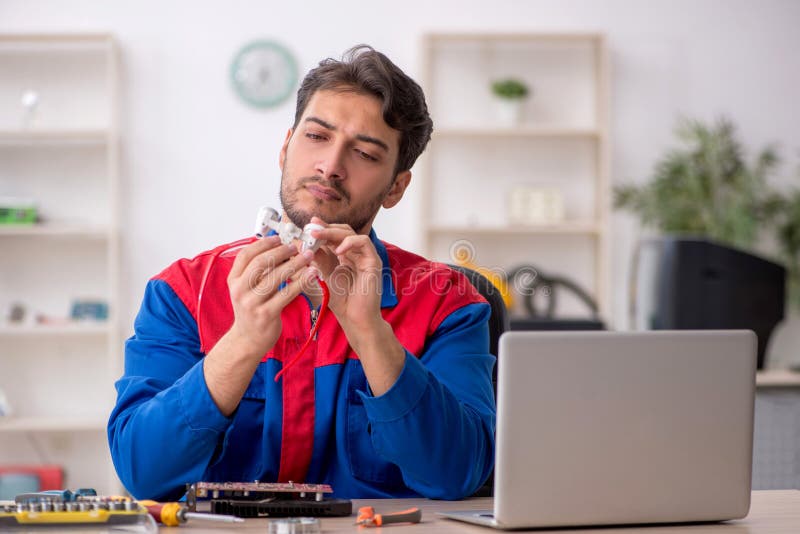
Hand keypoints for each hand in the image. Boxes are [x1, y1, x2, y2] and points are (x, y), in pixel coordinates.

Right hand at [226, 235, 317, 357]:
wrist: (248, 340)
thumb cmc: (251, 310)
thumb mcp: (245, 289)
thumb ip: (255, 271)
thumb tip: (275, 247)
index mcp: (234, 280)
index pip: (246, 255)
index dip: (263, 244)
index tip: (279, 238)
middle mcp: (240, 290)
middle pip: (262, 263)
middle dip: (282, 252)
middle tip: (297, 247)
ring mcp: (252, 303)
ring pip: (276, 277)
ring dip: (295, 264)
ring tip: (308, 257)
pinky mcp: (267, 314)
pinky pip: (287, 294)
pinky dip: (301, 282)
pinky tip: (311, 275)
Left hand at [309, 218, 405, 394]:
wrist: (354, 317)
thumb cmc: (341, 300)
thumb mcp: (324, 274)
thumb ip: (318, 258)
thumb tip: (306, 241)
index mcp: (344, 256)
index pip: (334, 236)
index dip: (322, 229)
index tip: (307, 225)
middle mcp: (355, 254)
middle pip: (343, 231)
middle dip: (326, 227)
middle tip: (311, 226)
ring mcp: (365, 256)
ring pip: (351, 234)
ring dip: (333, 232)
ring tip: (318, 235)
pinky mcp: (373, 261)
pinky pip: (364, 242)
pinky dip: (350, 242)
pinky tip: (337, 250)